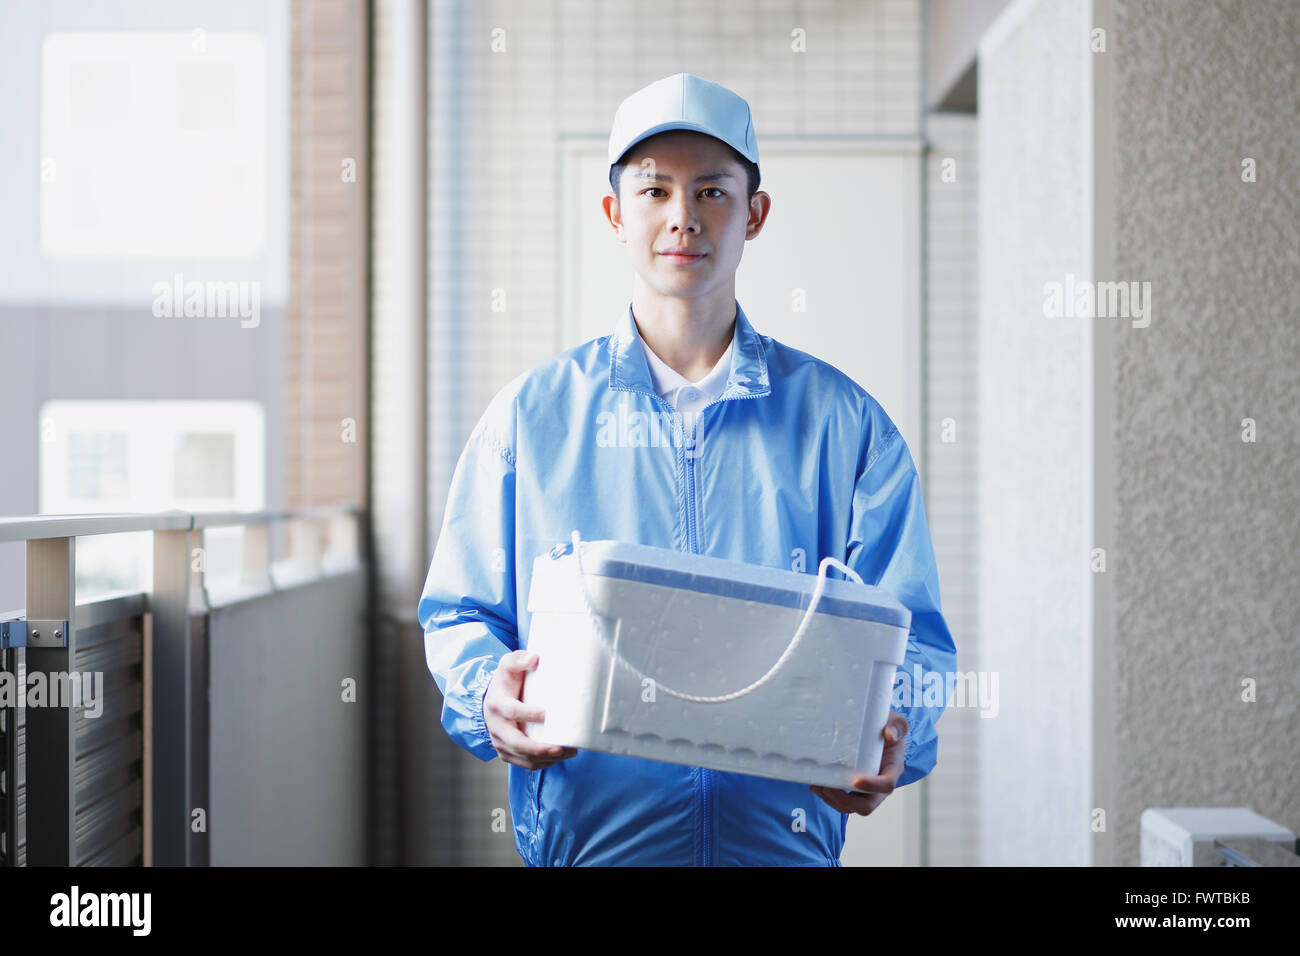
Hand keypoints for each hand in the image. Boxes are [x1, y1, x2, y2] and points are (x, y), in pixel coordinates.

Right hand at [483, 649, 578, 769]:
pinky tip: (558, 758)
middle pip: (517, 743)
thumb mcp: (508, 665)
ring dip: (545, 759)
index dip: (528, 714)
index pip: (512, 711)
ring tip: (568, 752)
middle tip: (562, 748)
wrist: (489, 700)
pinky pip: (523, 764)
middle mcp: (496, 727)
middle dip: (540, 749)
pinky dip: (541, 764)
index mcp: (497, 704)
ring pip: (522, 757)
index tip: (548, 714)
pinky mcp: (506, 752)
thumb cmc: (505, 681)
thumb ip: (519, 659)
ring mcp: (500, 742)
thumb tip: (534, 657)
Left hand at [809, 712, 906, 815]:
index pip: (887, 785)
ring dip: (833, 800)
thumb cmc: (888, 728)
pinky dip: (828, 798)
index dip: (872, 786)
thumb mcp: (896, 722)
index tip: (856, 780)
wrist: (881, 734)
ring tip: (818, 785)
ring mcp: (866, 791)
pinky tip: (817, 785)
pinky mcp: (853, 791)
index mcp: (892, 770)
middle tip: (829, 787)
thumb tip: (888, 733)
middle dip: (846, 800)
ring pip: (851, 807)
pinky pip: (841, 803)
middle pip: (867, 805)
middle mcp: (880, 786)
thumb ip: (896, 726)